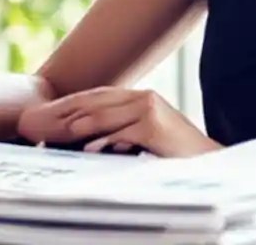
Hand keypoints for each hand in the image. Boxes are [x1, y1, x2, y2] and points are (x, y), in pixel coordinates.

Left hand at [17, 86, 222, 157]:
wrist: (208, 159)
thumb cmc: (177, 152)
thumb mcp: (149, 134)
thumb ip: (125, 128)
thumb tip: (92, 139)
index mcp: (143, 97)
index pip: (101, 95)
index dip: (75, 102)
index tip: (53, 111)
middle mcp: (145, 97)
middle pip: (98, 101)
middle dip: (70, 110)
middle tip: (47, 119)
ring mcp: (150, 110)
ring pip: (106, 115)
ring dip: (80, 124)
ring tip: (60, 131)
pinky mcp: (154, 127)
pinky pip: (121, 133)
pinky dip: (103, 141)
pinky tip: (89, 149)